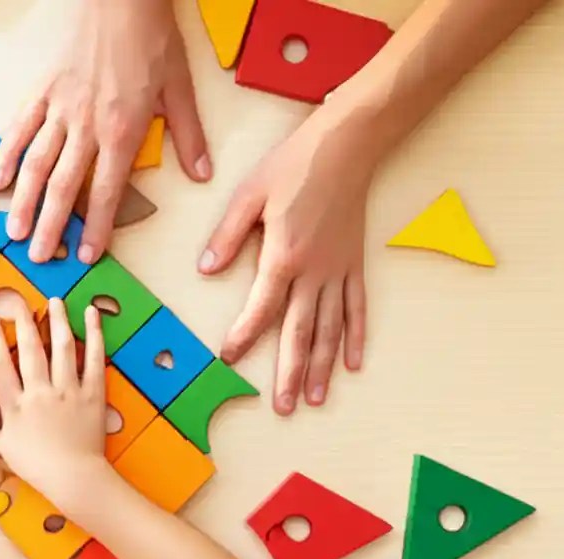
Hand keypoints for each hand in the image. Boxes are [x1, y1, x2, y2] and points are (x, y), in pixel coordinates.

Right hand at [0, 0, 209, 264]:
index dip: (97, 226)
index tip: (86, 254)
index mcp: (123, 129)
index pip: (108, 190)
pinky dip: (6, 155)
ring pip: (36, 163)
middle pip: (65, 186)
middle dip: (52, 226)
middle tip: (40, 258)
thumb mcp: (179, 86)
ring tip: (14, 231)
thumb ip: (188, 135)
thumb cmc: (150, 37)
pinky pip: (19, 128)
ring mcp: (59, 107)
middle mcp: (87, 125)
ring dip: (25, 201)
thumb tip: (202, 174)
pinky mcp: (41, 89)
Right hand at [0, 299, 110, 507]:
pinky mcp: (92, 392)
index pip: (1, 366)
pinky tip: (90, 315)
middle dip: (24, 322)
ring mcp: (68, 390)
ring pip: (62, 347)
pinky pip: (93, 358)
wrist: (74, 477)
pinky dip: (94, 334)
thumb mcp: (4, 450)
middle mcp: (40, 392)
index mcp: (16, 405)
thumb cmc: (37, 467)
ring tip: (54, 301)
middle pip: (30, 349)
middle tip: (21, 302)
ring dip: (57, 320)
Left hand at [199, 109, 374, 414]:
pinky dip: (355, 337)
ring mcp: (339, 270)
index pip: (261, 308)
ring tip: (315, 398)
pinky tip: (352, 364)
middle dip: (291, 372)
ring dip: (322, 367)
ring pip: (330, 329)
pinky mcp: (355, 263)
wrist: (348, 146)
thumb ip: (227, 236)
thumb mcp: (249, 194)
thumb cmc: (294, 166)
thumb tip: (206, 270)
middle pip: (300, 332)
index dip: (244, 336)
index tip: (229, 358)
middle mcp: (314, 271)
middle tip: (284, 407)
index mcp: (284, 256)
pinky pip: (357, 308)